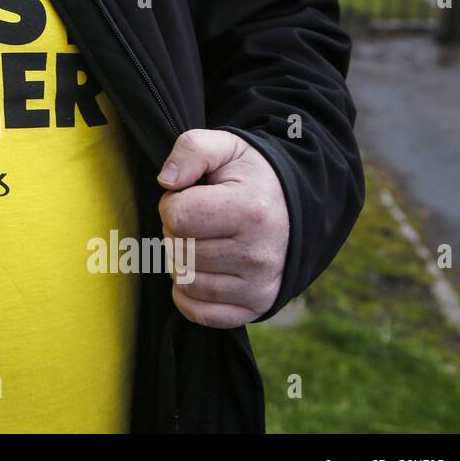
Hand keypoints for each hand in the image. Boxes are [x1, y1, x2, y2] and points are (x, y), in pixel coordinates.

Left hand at [157, 129, 288, 327]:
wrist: (292, 207)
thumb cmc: (249, 178)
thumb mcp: (225, 148)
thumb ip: (191, 150)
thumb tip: (167, 181)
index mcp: (250, 211)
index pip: (176, 217)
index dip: (172, 203)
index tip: (190, 197)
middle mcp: (258, 254)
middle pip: (178, 251)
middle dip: (176, 233)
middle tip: (198, 221)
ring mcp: (259, 285)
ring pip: (185, 282)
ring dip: (181, 261)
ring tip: (202, 242)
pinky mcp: (256, 306)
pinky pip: (200, 313)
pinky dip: (188, 296)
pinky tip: (198, 272)